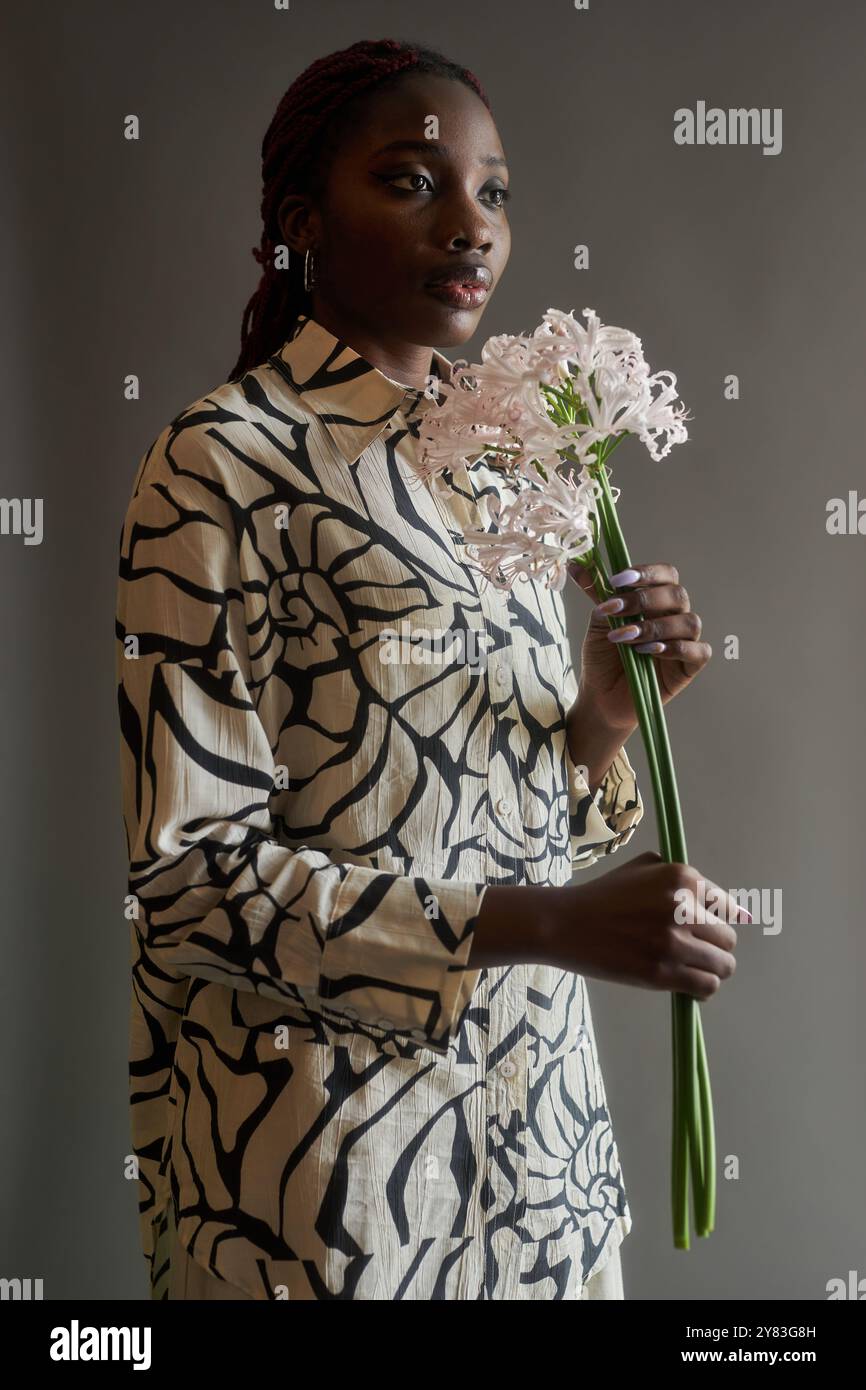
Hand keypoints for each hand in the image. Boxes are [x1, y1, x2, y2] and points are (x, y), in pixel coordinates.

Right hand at [549, 851, 744, 998]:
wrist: (566, 924)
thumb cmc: (604, 895)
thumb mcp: (643, 868)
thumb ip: (679, 877)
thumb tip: (717, 901)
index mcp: (682, 878)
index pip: (728, 906)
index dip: (719, 920)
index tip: (710, 931)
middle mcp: (683, 908)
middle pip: (728, 939)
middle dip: (715, 946)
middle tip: (696, 951)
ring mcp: (673, 942)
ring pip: (723, 965)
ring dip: (712, 969)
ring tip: (693, 969)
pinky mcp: (662, 973)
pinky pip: (706, 986)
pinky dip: (703, 990)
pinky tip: (689, 986)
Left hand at [567, 559, 711, 732]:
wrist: (600, 696)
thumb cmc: (602, 657)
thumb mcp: (599, 622)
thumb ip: (599, 594)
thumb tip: (576, 565)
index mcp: (656, 601)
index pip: (666, 574)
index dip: (647, 573)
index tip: (617, 580)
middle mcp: (674, 616)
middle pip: (677, 594)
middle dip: (644, 600)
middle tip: (615, 611)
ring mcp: (685, 641)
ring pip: (689, 621)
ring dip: (654, 627)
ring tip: (625, 638)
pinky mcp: (689, 667)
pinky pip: (698, 651)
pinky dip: (675, 648)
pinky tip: (647, 652)